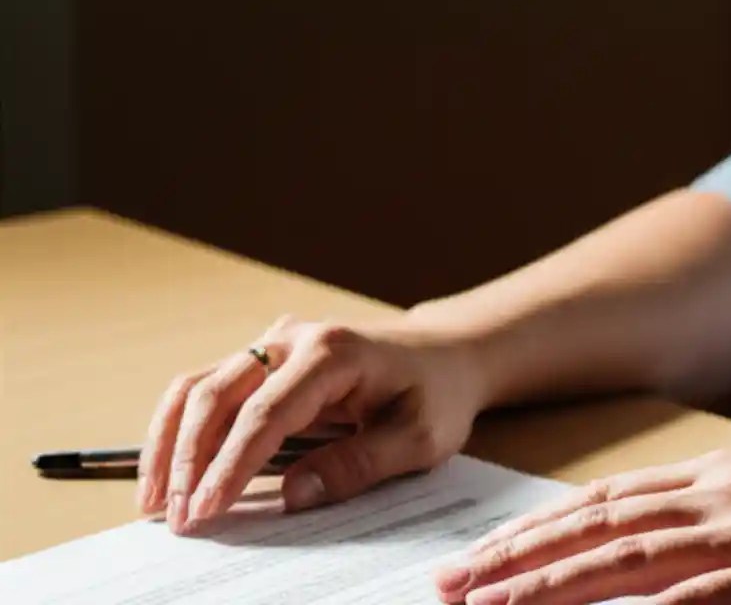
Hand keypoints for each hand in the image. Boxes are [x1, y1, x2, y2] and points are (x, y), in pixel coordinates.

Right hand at [136, 314, 484, 533]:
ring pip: (199, 388)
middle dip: (189, 460)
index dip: (231, 466)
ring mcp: (273, 346)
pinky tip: (168, 470)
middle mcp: (292, 340)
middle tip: (179, 519)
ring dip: (170, 444)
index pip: (266, 414)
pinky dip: (179, 428)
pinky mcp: (263, 361)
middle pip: (217, 395)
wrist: (444, 355)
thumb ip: (359, 465)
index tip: (209, 510)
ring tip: (156, 501)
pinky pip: (207, 389)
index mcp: (332, 353)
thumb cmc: (436, 394)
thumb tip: (293, 496)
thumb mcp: (420, 438)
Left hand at [434, 439, 730, 604]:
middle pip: (591, 525)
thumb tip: (669, 533)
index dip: (536, 526)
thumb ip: (724, 509)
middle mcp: (714, 497)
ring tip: (480, 604)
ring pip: (618, 559)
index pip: (603, 500)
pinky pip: (684, 600)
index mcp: (717, 475)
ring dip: (542, 584)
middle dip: (512, 556)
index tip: (485, 550)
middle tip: (448, 583)